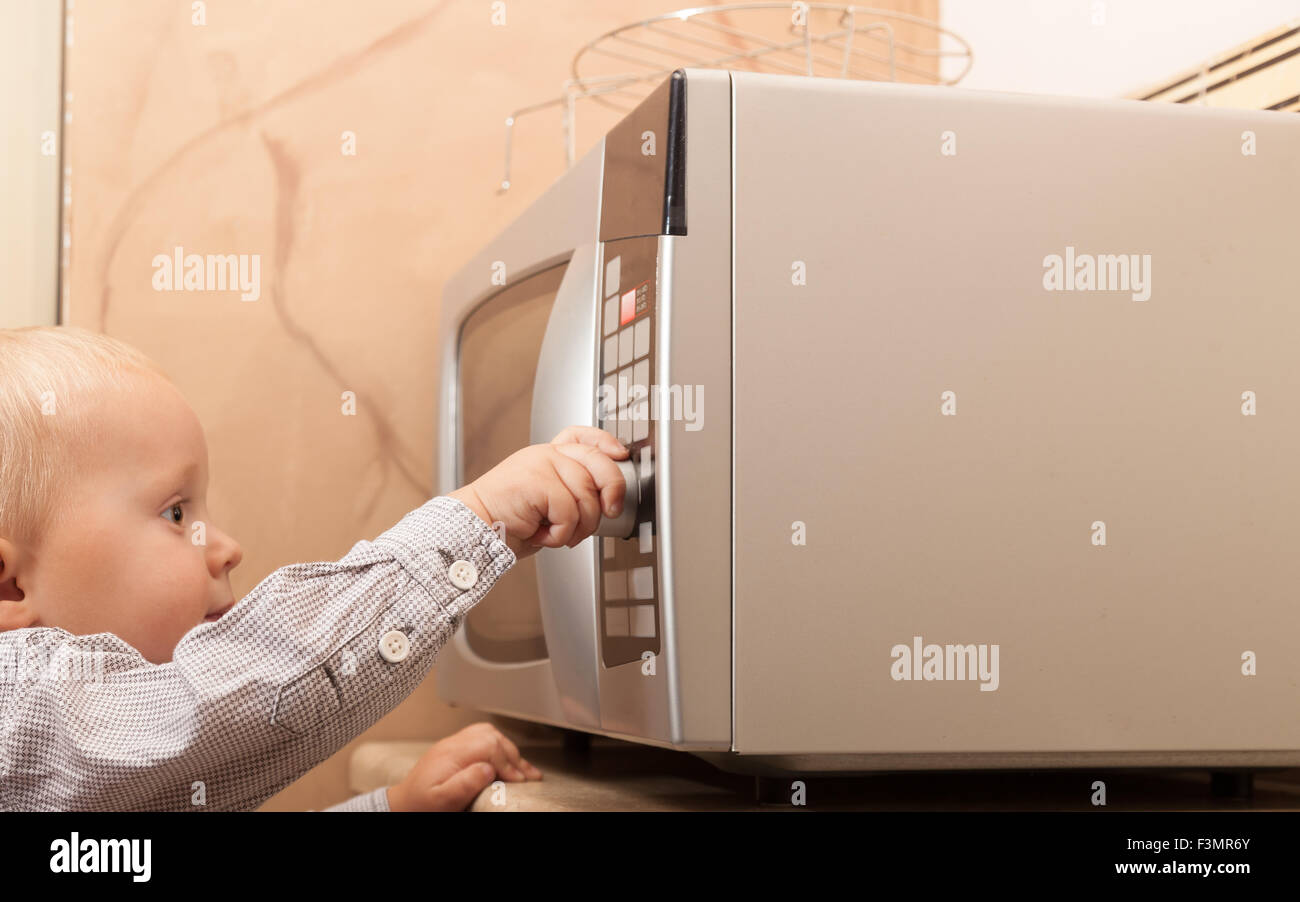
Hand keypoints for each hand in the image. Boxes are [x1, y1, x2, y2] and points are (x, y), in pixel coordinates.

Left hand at [386, 722, 542, 811]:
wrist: (402, 805)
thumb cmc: (421, 806)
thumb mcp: (442, 801)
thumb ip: (464, 784)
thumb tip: (488, 768)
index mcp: (451, 754)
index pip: (489, 745)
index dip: (508, 763)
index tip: (518, 781)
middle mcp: (452, 744)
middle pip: (491, 736)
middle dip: (513, 756)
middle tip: (528, 777)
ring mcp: (453, 744)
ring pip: (488, 733)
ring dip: (508, 749)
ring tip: (523, 768)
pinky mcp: (454, 749)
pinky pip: (481, 737)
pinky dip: (498, 746)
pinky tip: (506, 758)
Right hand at [449, 425, 628, 559]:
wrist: (474, 529)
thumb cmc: (508, 522)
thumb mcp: (547, 506)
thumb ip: (573, 494)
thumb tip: (607, 504)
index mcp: (549, 457)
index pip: (580, 435)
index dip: (605, 440)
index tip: (620, 454)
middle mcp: (546, 456)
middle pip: (597, 461)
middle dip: (612, 489)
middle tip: (608, 512)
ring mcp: (540, 464)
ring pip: (586, 494)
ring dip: (579, 526)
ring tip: (558, 534)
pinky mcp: (536, 480)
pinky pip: (568, 511)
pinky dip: (560, 533)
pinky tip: (542, 534)